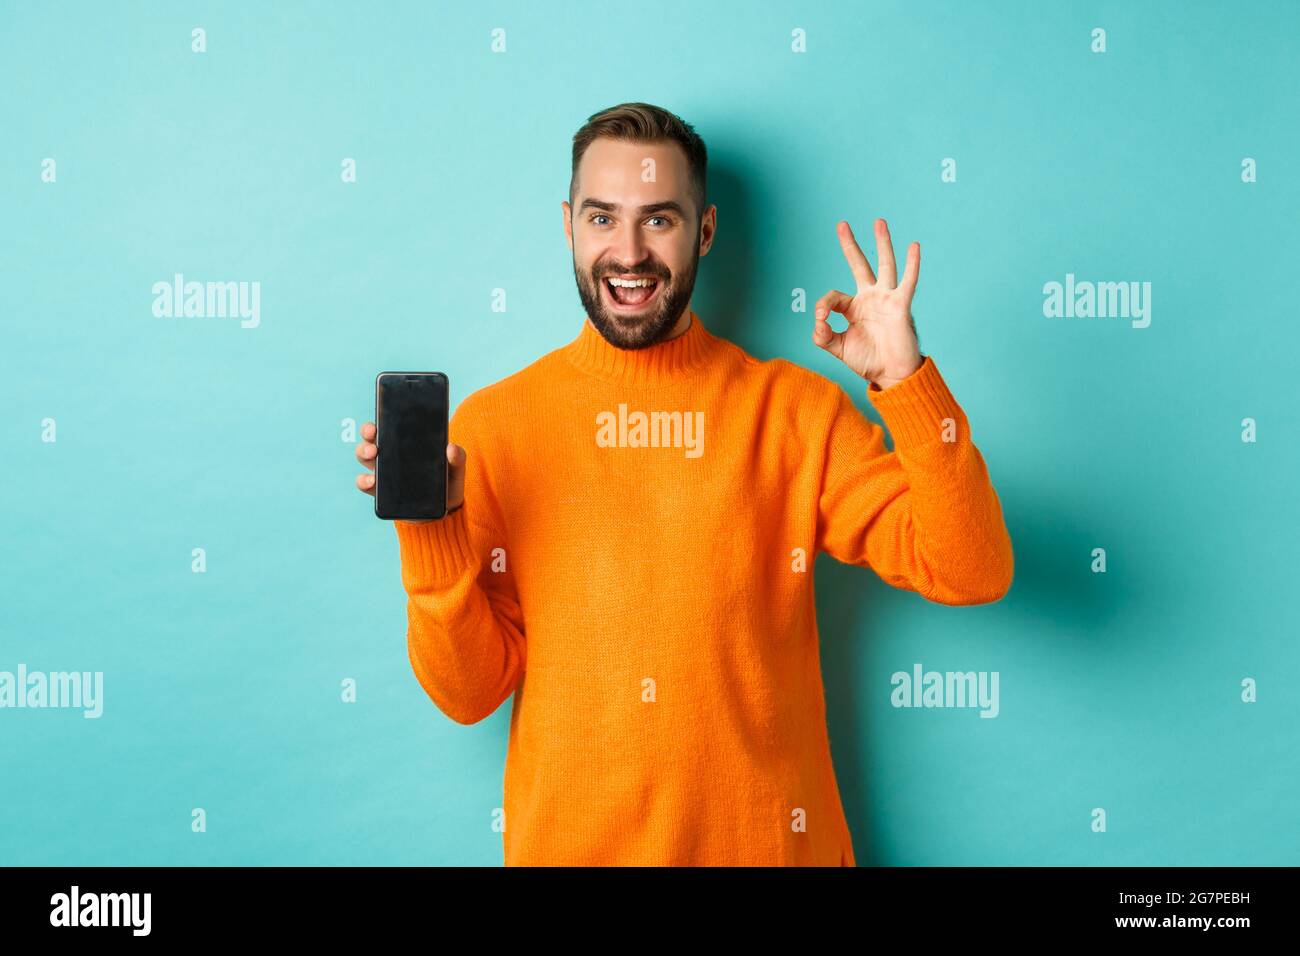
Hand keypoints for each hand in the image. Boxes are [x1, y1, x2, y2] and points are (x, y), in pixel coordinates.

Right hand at [354, 421, 465, 522]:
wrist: (445, 509)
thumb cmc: (447, 483)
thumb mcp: (455, 469)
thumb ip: (457, 458)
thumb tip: (452, 448)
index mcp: (406, 446)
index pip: (388, 429)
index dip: (380, 422)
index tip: (379, 418)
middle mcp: (390, 457)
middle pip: (372, 440)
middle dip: (368, 434)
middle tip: (374, 435)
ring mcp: (385, 475)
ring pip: (365, 458)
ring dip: (363, 452)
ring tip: (372, 454)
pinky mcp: (382, 493)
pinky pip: (366, 485)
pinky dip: (364, 481)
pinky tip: (371, 480)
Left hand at [812, 219, 922, 388]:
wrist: (891, 374)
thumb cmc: (867, 361)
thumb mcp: (838, 349)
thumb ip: (823, 337)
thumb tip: (817, 324)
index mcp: (853, 308)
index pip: (833, 297)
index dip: (822, 307)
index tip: (821, 321)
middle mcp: (869, 298)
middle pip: (859, 265)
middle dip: (850, 245)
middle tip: (841, 224)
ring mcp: (886, 299)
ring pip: (884, 265)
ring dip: (882, 243)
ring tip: (878, 222)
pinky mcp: (901, 305)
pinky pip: (908, 281)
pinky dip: (912, 264)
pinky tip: (914, 245)